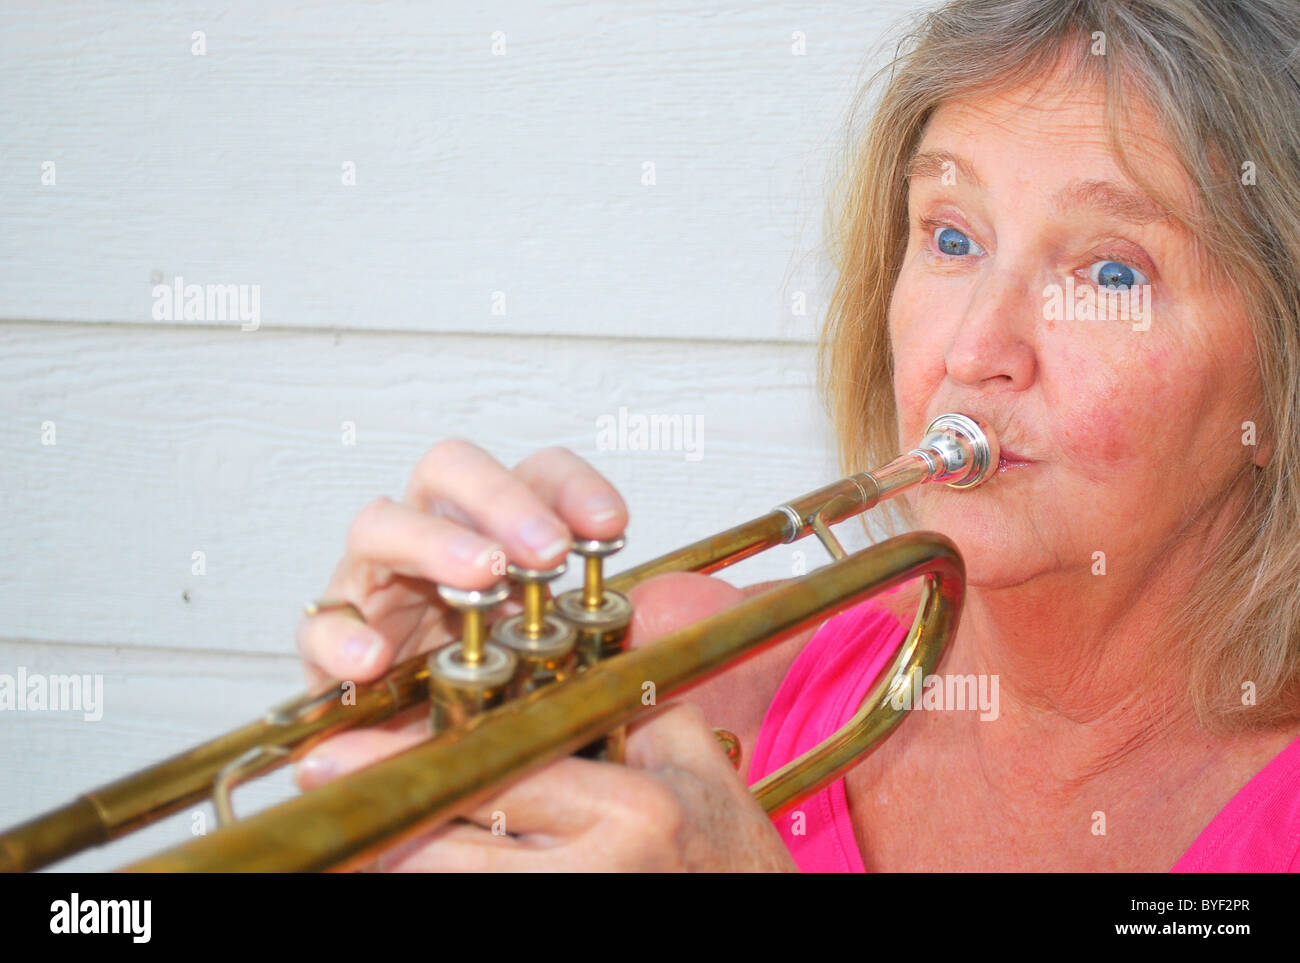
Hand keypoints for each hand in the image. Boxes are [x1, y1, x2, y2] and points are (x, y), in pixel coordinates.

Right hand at [294, 438, 795, 870]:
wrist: (432, 752)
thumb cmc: (504, 686)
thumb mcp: (569, 655)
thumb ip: (607, 627)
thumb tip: (681, 611)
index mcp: (501, 530)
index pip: (535, 473)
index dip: (571, 487)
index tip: (609, 528)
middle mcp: (436, 538)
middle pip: (451, 471)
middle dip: (502, 500)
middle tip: (544, 551)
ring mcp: (379, 580)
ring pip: (380, 523)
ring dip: (433, 543)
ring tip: (480, 577)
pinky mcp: (335, 636)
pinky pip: (321, 622)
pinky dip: (340, 636)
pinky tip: (374, 661)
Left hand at [300, 697, 796, 871]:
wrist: (773, 914)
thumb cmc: (738, 860)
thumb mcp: (700, 770)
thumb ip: (637, 709)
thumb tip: (572, 662)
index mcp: (631, 808)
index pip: (490, 775)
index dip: (402, 768)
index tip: (341, 760)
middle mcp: (599, 870)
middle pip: (450, 847)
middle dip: (381, 827)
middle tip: (326, 810)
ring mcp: (581, 908)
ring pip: (452, 887)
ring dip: (401, 865)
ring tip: (359, 846)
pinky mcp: (572, 931)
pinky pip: (479, 908)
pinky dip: (438, 887)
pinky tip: (411, 869)